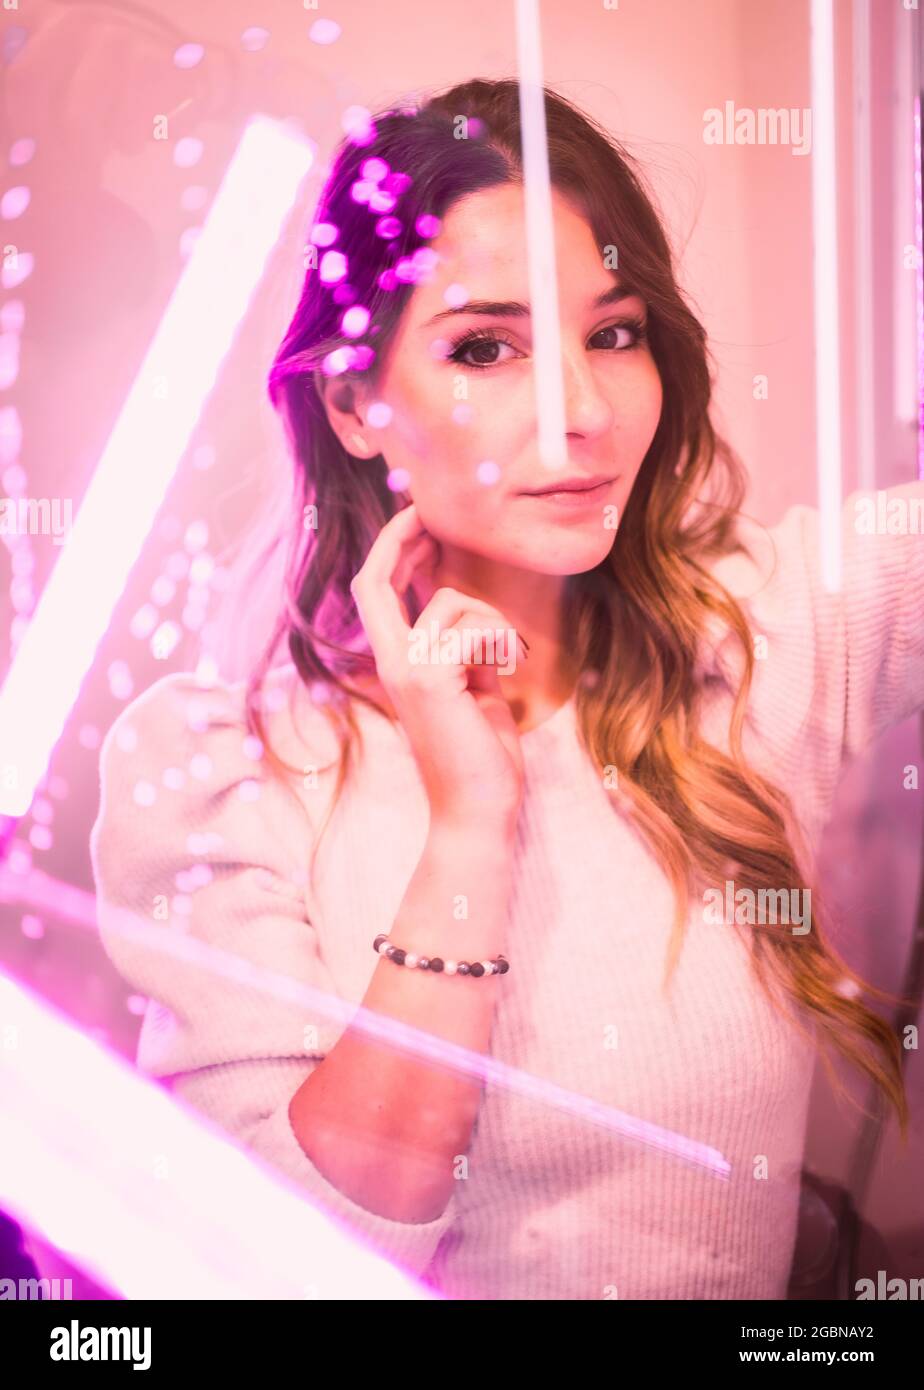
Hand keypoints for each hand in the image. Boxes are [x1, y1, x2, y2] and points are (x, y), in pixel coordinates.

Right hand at [350, 504, 525, 829]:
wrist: (479, 809)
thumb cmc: (481, 754)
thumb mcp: (474, 686)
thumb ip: (463, 647)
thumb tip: (465, 606)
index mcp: (397, 664)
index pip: (375, 593)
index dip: (391, 550)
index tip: (417, 521)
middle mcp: (391, 663)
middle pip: (374, 582)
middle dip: (402, 540)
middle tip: (428, 515)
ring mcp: (405, 669)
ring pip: (454, 603)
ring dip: (494, 623)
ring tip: (506, 660)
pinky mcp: (429, 677)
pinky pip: (472, 627)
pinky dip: (501, 642)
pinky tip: (507, 670)